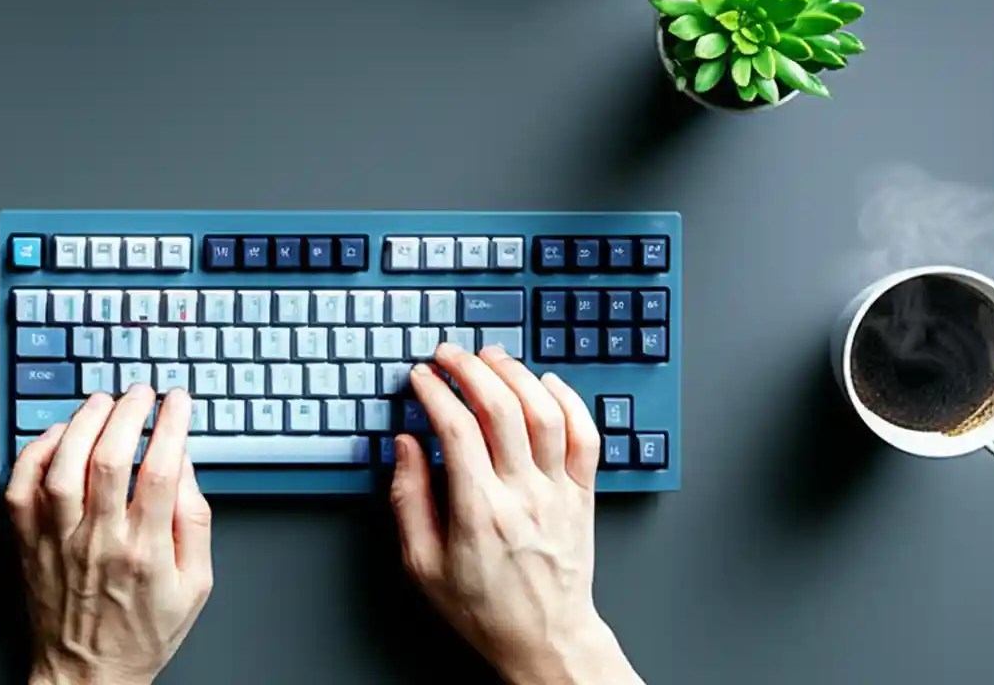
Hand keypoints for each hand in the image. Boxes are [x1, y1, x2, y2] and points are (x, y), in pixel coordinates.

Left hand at [5, 386, 213, 684]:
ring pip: (61, 466)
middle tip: (141, 392)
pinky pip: (21, 487)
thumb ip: (194, 521)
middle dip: (128, 413)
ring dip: (82, 423)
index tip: (177, 401)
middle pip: (108, 459)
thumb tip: (184, 466)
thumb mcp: (195, 583)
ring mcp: (57, 541)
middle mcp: (98, 542)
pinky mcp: (27, 543)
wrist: (87, 674)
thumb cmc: (143, 631)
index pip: (159, 470)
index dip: (170, 425)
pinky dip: (34, 453)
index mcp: (145, 551)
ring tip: (103, 402)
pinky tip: (57, 435)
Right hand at [391, 344, 643, 684]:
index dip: (435, 392)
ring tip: (492, 358)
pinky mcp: (584, 493)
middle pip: (500, 408)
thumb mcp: (423, 565)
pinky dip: (568, 400)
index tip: (420, 378)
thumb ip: (409, 501)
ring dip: (516, 374)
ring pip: (544, 411)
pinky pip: (586, 434)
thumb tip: (406, 446)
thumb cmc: (484, 608)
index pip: (456, 428)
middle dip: (469, 369)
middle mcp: (522, 494)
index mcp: (479, 512)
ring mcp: (559, 491)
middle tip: (449, 355)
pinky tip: (546, 384)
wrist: (544, 638)